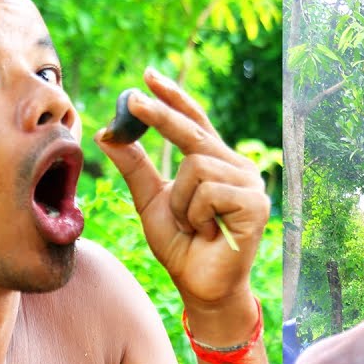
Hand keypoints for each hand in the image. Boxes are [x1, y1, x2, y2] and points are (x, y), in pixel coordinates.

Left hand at [95, 68, 269, 309]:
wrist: (200, 286)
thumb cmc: (180, 246)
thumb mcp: (150, 201)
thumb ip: (135, 167)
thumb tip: (107, 132)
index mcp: (216, 163)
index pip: (195, 122)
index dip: (174, 99)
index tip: (147, 77)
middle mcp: (237, 168)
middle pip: (193, 134)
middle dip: (161, 117)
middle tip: (131, 100)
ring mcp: (250, 185)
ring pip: (196, 167)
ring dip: (180, 201)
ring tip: (192, 226)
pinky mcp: (256, 204)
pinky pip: (208, 192)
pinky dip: (196, 215)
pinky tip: (209, 233)